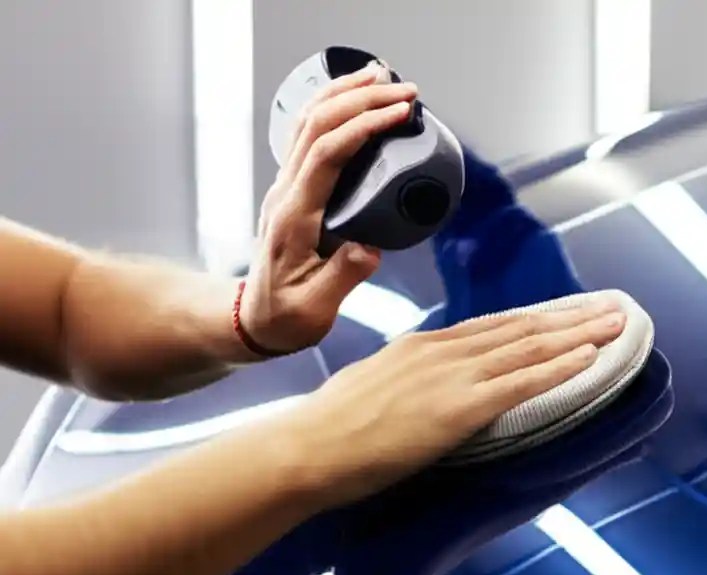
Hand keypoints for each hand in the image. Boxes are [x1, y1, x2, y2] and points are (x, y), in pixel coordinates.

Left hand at [239, 61, 418, 354]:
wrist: (255, 319)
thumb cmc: (286, 317)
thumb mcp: (315, 311)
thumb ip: (343, 278)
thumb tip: (370, 249)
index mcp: (294, 218)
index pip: (325, 156)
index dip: (362, 127)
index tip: (398, 115)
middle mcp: (286, 193)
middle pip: (316, 124)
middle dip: (361, 100)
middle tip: (405, 92)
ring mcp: (287, 186)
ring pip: (309, 121)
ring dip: (345, 94)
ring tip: (383, 78)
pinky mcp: (296, 187)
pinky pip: (311, 134)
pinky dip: (336, 109)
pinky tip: (358, 100)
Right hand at [290, 299, 628, 508]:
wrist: (305, 448)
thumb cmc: (331, 430)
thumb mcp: (374, 387)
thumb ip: (409, 382)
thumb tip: (426, 390)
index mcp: (422, 345)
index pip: (494, 326)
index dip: (538, 319)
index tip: (571, 312)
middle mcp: (442, 350)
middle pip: (521, 327)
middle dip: (572, 317)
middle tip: (613, 308)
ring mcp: (451, 376)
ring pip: (530, 347)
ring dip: (579, 334)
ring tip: (617, 325)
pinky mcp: (458, 408)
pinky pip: (521, 382)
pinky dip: (560, 367)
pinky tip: (590, 359)